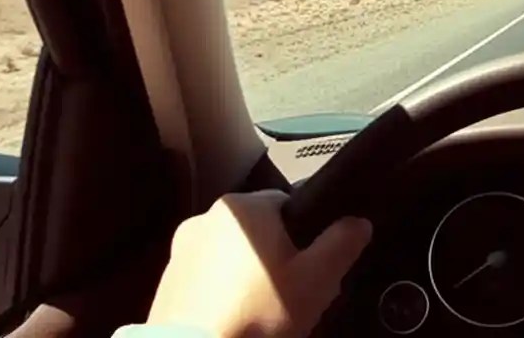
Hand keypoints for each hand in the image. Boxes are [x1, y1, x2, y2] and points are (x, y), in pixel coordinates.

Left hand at [147, 190, 371, 337]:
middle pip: (259, 232)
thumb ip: (343, 242)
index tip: (312, 267)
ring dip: (247, 276)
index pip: (289, 205)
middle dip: (276, 258)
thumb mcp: (317, 278)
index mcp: (243, 205)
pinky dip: (222, 295)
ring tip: (262, 312)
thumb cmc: (259, 312)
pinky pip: (207, 280)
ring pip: (232, 257)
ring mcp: (180, 250)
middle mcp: (206, 217)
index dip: (307, 236)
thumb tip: (358, 222)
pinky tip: (235, 319)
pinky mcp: (166, 283)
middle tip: (291, 294)